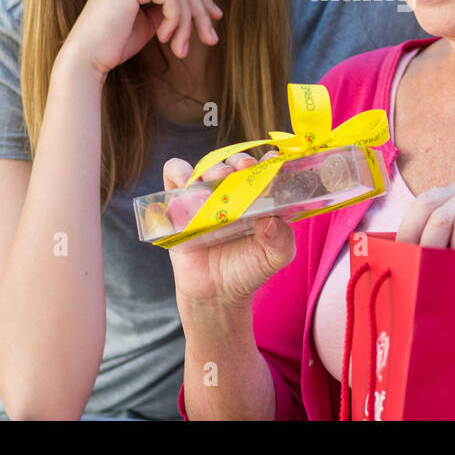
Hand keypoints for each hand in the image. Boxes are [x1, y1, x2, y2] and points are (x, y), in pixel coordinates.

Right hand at [58, 0, 223, 79]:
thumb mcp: (151, 18)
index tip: (215, 19)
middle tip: (211, 39)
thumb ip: (170, 4)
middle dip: (200, 13)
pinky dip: (176, 21)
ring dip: (187, 25)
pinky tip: (164, 39)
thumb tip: (205, 4)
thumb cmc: (116, 42)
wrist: (87, 58)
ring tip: (180, 49)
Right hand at [163, 149, 294, 307]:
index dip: (268, 161)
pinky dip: (178, 173)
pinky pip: (173, 177)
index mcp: (257, 196)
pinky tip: (187, 185)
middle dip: (240, 160)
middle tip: (244, 169)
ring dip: (212, 166)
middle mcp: (231, 191)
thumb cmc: (248, 269)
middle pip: (233, 162)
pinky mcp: (179, 204)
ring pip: (205, 166)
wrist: (216, 293)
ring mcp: (204, 196)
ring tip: (220, 178)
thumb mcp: (275, 256)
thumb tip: (271, 221)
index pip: (263, 168)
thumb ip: (281, 239)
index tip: (271, 162)